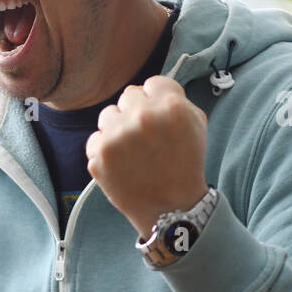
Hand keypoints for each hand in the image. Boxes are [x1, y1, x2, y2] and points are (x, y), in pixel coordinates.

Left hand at [85, 75, 209, 236]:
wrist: (171, 209)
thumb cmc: (185, 164)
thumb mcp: (196, 124)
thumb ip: (176, 98)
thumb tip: (151, 87)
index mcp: (170, 106)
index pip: (152, 83)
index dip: (156, 101)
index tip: (159, 119)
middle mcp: (142, 117)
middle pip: (129, 95)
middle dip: (136, 112)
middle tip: (145, 137)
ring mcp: (118, 136)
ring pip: (107, 114)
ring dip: (117, 129)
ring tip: (132, 151)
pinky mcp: (100, 156)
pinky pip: (94, 140)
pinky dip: (104, 151)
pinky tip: (120, 164)